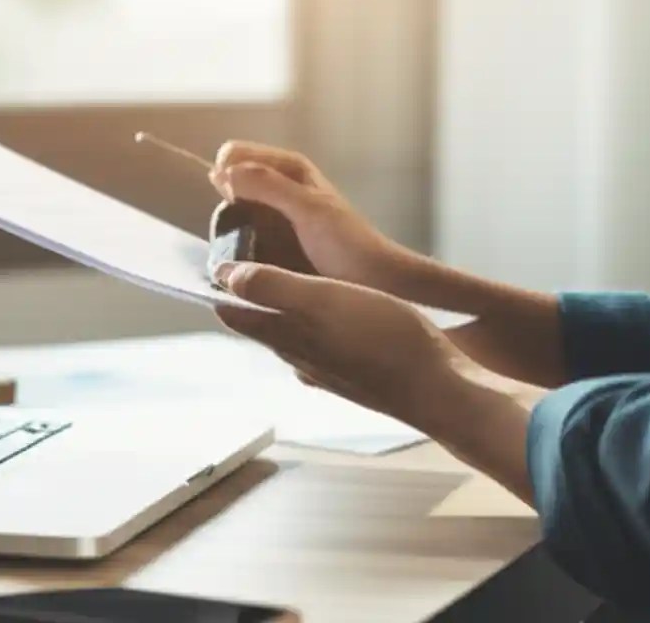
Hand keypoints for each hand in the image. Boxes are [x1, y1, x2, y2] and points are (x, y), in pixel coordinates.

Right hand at [210, 140, 407, 288]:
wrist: (377, 282)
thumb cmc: (348, 244)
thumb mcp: (308, 209)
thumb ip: (269, 186)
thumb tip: (222, 172)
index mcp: (289, 169)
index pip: (235, 155)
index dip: (224, 172)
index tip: (226, 201)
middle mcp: (279, 188)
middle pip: (232, 186)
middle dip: (224, 206)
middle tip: (229, 235)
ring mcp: (276, 217)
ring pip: (235, 215)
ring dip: (228, 231)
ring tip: (230, 255)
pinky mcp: (274, 245)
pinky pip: (244, 240)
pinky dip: (237, 249)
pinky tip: (238, 265)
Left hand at [214, 261, 468, 427]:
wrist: (437, 390)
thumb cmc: (382, 337)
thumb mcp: (322, 299)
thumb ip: (272, 286)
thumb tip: (224, 276)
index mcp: (285, 335)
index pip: (234, 313)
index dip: (219, 287)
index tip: (211, 259)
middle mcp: (298, 357)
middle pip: (260, 325)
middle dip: (248, 297)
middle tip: (245, 261)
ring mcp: (328, 371)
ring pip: (292, 337)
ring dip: (282, 312)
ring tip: (286, 283)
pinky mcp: (355, 376)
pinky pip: (323, 347)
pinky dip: (315, 326)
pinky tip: (333, 318)